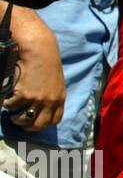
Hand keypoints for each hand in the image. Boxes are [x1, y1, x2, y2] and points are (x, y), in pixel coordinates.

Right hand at [3, 8, 65, 130]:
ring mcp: (37, 99)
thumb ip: (52, 95)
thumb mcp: (56, 82)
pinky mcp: (24, 94)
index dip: (43, 123)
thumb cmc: (47, 63)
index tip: (35, 121)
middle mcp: (50, 101)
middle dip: (28, 126)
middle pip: (39, 125)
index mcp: (60, 98)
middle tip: (20, 121)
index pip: (54, 121)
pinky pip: (11, 106)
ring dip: (15, 117)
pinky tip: (8, 98)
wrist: (39, 50)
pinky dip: (8, 104)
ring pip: (23, 119)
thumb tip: (43, 107)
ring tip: (13, 112)